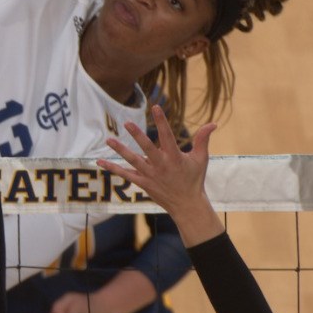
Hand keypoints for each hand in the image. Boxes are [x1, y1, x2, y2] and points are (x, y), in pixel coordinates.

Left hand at [97, 105, 222, 242]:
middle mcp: (161, 165)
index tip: (156, 107)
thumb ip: (203, 139)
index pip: (167, 136)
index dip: (162, 121)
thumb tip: (213, 123)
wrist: (187, 205)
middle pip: (147, 148)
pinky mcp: (142, 183)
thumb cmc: (194, 179)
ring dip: (120, 150)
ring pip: (133, 161)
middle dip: (137, 135)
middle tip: (127, 123)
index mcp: (175, 157)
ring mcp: (150, 175)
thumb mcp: (201, 159)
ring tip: (109, 140)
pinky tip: (100, 161)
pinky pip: (125, 175)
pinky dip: (112, 168)